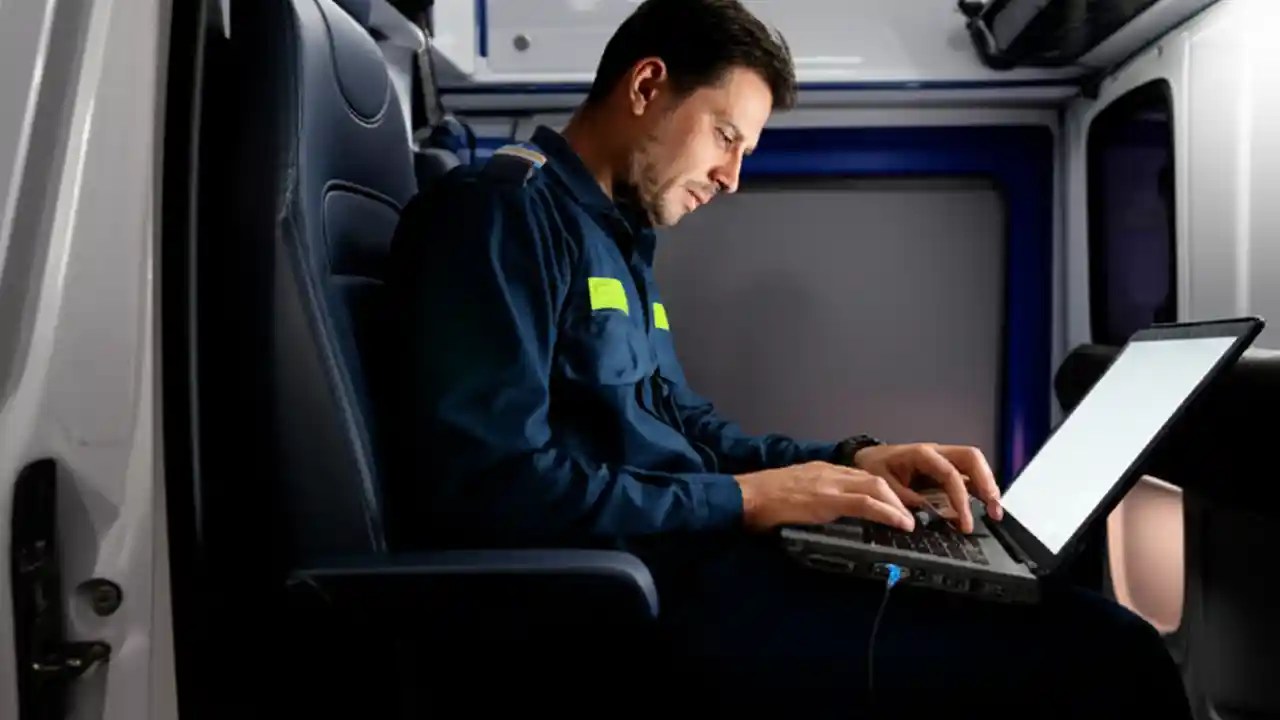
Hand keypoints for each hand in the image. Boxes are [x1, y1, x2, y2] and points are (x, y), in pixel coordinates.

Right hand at [735, 461, 915, 532]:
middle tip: (912, 516)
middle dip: (898, 497)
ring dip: (897, 505)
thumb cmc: (764, 500)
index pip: (862, 476)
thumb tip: (828, 515)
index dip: (884, 492)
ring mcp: (830, 483)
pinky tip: (900, 524)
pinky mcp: (827, 498)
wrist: (746, 496)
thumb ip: (815, 499)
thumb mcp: (796, 494)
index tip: (897, 506)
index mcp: (824, 471)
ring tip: (909, 522)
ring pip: (876, 486)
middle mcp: (831, 472)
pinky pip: (865, 503)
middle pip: (875, 478)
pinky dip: (887, 512)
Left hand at [852, 443, 1002, 532]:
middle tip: (994, 509)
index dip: (960, 499)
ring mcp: (943, 458)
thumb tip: (923, 511)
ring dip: (988, 485)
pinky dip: (978, 488)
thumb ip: (901, 496)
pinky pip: (967, 474)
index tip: (964, 522)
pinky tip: (984, 504)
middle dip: (987, 482)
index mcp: (920, 454)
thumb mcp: (880, 482)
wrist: (868, 457)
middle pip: (972, 458)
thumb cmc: (875, 466)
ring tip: (995, 510)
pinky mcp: (945, 467)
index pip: (949, 474)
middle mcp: (936, 453)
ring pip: (974, 464)